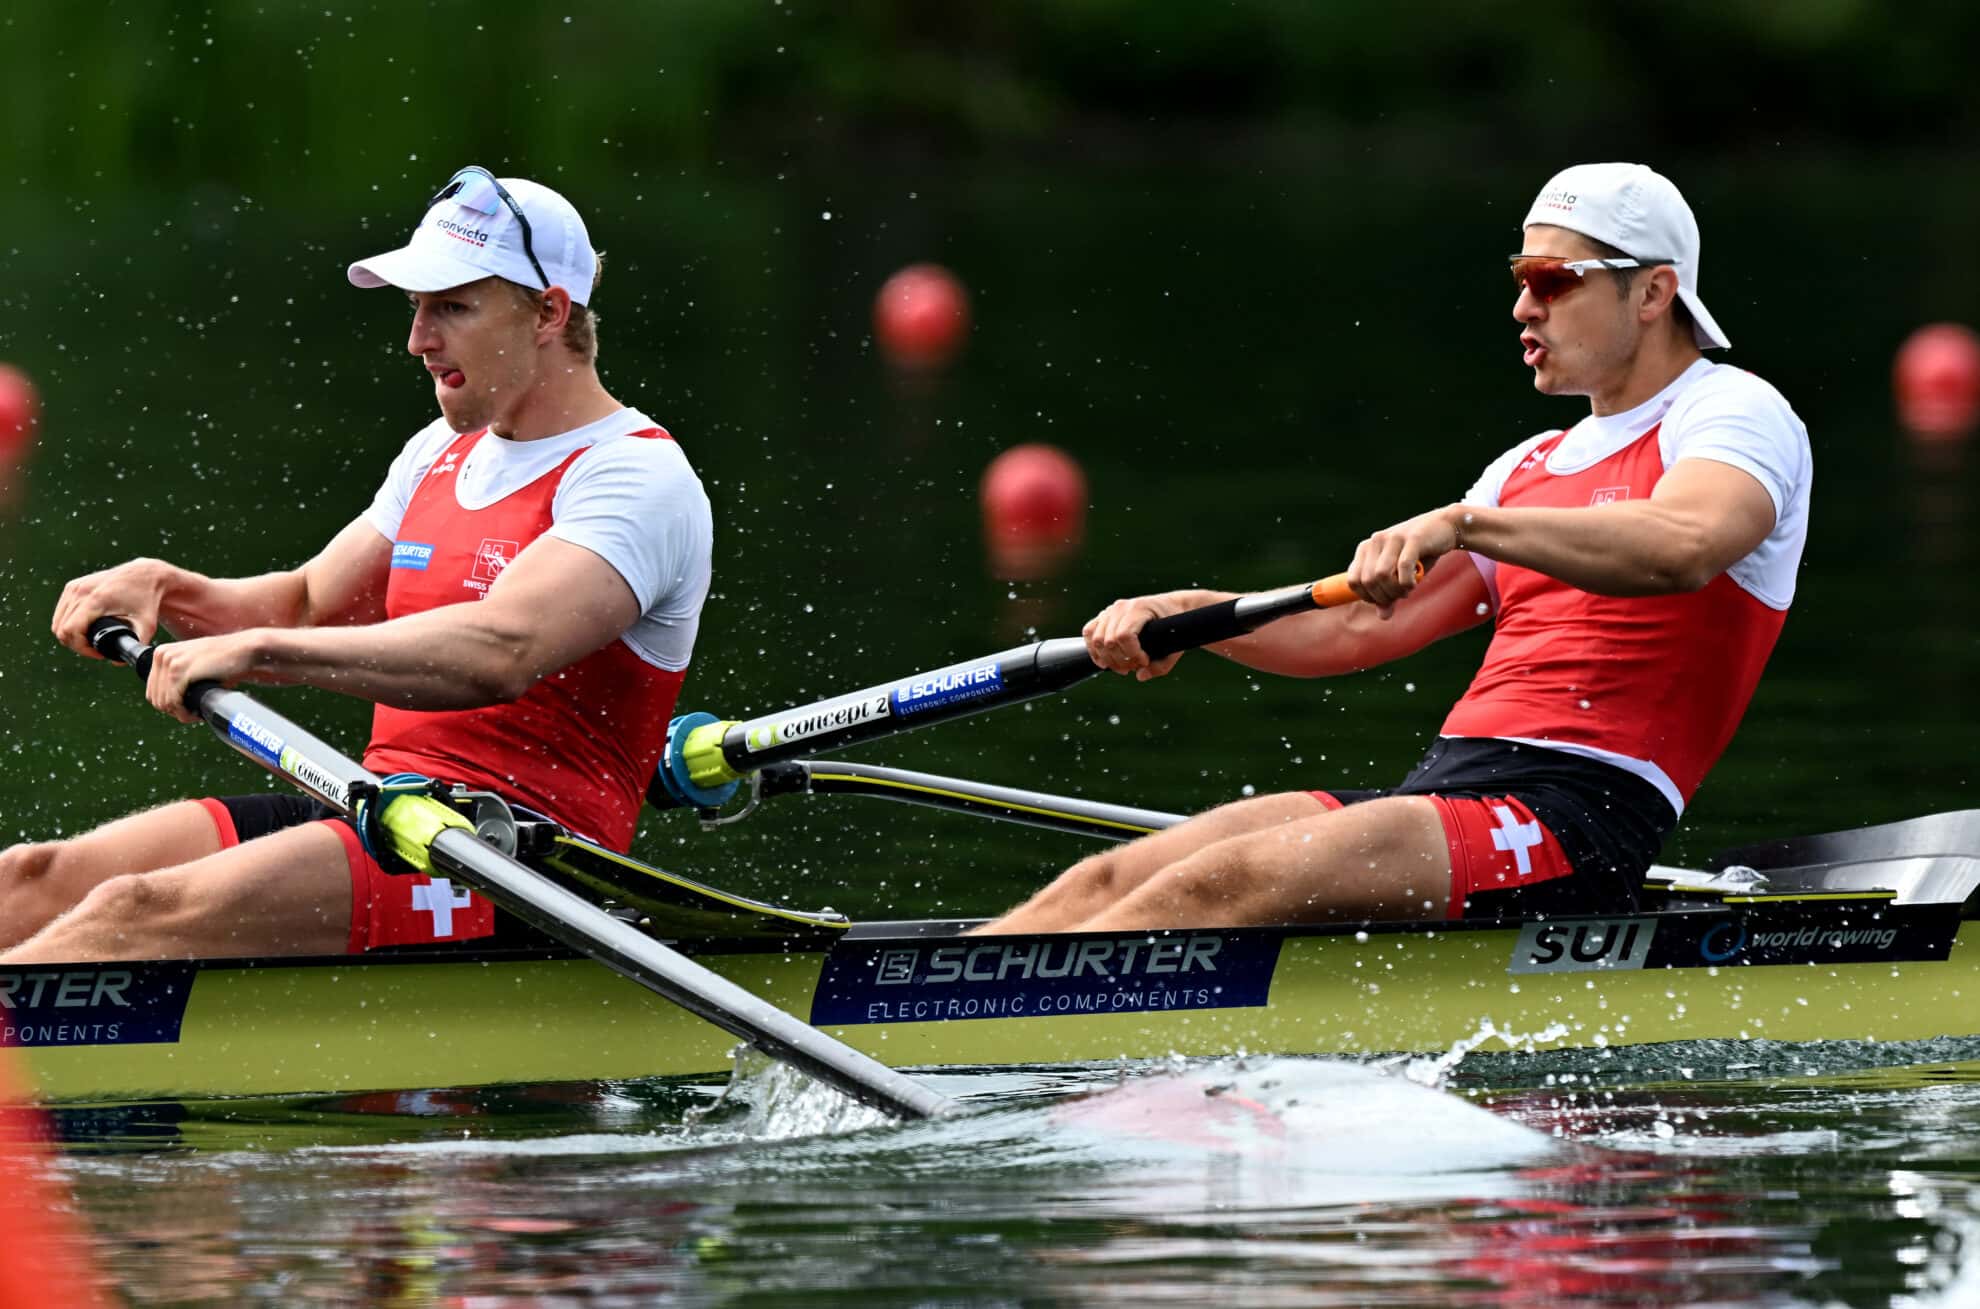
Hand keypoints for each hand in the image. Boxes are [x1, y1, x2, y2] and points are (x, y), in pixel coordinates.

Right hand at [51, 558, 172, 657]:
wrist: (145, 575)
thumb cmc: (147, 601)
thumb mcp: (146, 625)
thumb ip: (135, 645)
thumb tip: (117, 662)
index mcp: (96, 600)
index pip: (70, 630)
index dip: (82, 648)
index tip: (99, 653)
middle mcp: (81, 591)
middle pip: (61, 629)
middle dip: (77, 645)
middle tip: (96, 650)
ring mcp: (74, 587)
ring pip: (58, 622)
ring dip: (70, 636)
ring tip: (91, 641)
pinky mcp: (73, 586)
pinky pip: (60, 612)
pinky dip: (67, 624)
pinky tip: (84, 630)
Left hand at [144, 631, 265, 723]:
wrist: (244, 648)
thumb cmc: (226, 658)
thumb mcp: (195, 662)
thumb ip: (179, 674)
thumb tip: (171, 701)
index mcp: (162, 652)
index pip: (152, 689)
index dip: (167, 705)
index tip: (185, 709)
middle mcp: (162, 655)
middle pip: (155, 697)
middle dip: (173, 711)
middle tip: (192, 715)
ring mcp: (169, 662)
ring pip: (163, 702)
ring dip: (180, 714)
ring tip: (196, 715)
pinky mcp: (180, 672)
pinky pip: (174, 701)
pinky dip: (184, 712)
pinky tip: (197, 713)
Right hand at [1082, 593, 1192, 681]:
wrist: (1171, 605)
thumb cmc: (1174, 624)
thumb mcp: (1175, 646)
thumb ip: (1161, 665)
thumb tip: (1140, 676)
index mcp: (1139, 608)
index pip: (1123, 635)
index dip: (1132, 654)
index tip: (1144, 661)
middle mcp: (1121, 607)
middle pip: (1109, 640)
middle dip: (1120, 661)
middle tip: (1134, 667)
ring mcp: (1111, 610)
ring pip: (1096, 639)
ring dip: (1107, 659)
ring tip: (1122, 667)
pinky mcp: (1104, 616)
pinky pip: (1089, 632)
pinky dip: (1093, 650)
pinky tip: (1104, 661)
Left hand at [1347, 505, 1461, 610]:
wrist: (1445, 527)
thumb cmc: (1420, 553)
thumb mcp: (1401, 575)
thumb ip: (1389, 593)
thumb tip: (1383, 616)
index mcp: (1366, 548)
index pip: (1353, 580)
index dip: (1367, 597)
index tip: (1384, 600)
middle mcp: (1376, 541)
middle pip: (1368, 581)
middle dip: (1384, 596)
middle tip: (1400, 595)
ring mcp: (1393, 538)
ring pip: (1381, 575)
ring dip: (1395, 590)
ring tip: (1408, 589)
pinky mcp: (1412, 539)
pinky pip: (1403, 567)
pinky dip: (1407, 582)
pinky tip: (1414, 582)